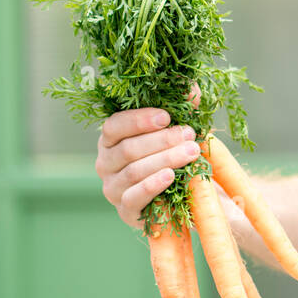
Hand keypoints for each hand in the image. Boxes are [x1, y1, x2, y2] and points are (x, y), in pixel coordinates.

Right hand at [95, 83, 203, 229]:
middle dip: (162, 140)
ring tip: (191, 152)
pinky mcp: (125, 210)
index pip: (114, 126)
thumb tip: (191, 87)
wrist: (183, 194)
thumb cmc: (175, 153)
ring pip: (133, 171)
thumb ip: (183, 105)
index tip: (166, 117)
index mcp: (112, 139)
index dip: (138, 120)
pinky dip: (152, 185)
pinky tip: (171, 175)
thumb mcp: (179, 127)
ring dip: (165, 159)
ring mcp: (113, 188)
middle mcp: (105, 163)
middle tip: (189, 135)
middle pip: (127, 149)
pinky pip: (134, 197)